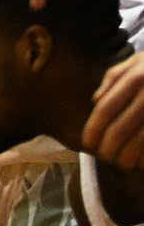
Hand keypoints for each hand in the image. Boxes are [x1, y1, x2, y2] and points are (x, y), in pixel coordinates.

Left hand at [86, 53, 143, 170]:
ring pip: (140, 141)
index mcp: (136, 78)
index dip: (93, 129)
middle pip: (120, 129)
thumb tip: (95, 101)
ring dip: (126, 157)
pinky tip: (140, 162)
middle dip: (108, 148)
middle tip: (103, 156)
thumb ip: (113, 78)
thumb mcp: (136, 62)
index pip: (106, 109)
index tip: (87, 142)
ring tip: (120, 162)